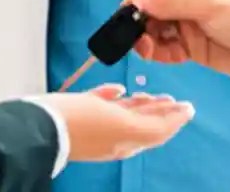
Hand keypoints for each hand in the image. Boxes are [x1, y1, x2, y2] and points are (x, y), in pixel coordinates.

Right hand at [42, 84, 193, 161]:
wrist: (40, 126)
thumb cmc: (80, 123)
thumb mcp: (123, 124)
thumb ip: (151, 123)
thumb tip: (173, 119)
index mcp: (126, 140)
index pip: (158, 131)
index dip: (175, 119)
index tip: (189, 107)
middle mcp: (113, 136)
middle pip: (144, 123)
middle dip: (161, 111)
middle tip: (175, 100)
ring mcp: (96, 126)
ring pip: (124, 115)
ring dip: (140, 104)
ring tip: (151, 95)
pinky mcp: (78, 114)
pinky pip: (102, 105)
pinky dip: (114, 97)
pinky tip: (118, 89)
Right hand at [126, 0, 229, 82]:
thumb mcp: (208, 7)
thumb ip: (171, 4)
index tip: (125, 14)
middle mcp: (188, 3)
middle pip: (151, 10)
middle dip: (139, 22)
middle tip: (134, 38)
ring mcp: (189, 26)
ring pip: (156, 31)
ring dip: (147, 39)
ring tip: (147, 50)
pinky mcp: (193, 48)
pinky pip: (167, 49)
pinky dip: (159, 53)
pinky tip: (159, 56)